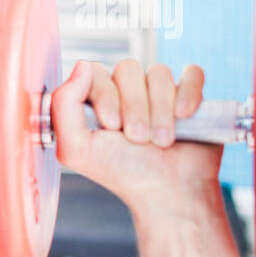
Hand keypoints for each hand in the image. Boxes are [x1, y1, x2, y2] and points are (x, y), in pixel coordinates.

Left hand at [50, 59, 222, 213]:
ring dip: (160, 109)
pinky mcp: (189, 95)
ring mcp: (158, 91)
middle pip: (127, 68)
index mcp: (95, 99)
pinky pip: (191, 73)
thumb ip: (64, 105)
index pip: (94, 70)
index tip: (111, 126)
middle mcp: (125, 91)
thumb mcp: (76, 147)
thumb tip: (81, 65)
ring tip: (161, 140)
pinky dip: (188, 93)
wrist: (167, 192)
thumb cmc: (121, 172)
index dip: (105, 94)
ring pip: (159, 72)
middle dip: (133, 107)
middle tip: (137, 139)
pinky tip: (184, 116)